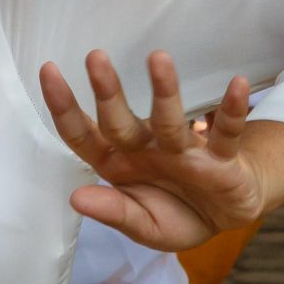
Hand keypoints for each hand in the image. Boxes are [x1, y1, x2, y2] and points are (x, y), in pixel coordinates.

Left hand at [40, 50, 263, 251]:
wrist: (226, 215)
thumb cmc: (177, 213)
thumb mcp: (143, 225)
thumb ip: (114, 213)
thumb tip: (76, 199)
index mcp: (119, 163)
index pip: (83, 135)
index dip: (64, 108)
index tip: (48, 70)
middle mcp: (146, 149)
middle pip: (121, 121)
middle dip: (107, 92)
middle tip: (95, 57)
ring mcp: (184, 150)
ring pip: (170, 120)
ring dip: (165, 91)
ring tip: (158, 59)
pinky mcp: (222, 156)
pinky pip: (228, 131)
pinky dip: (231, 110)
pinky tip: (235, 84)